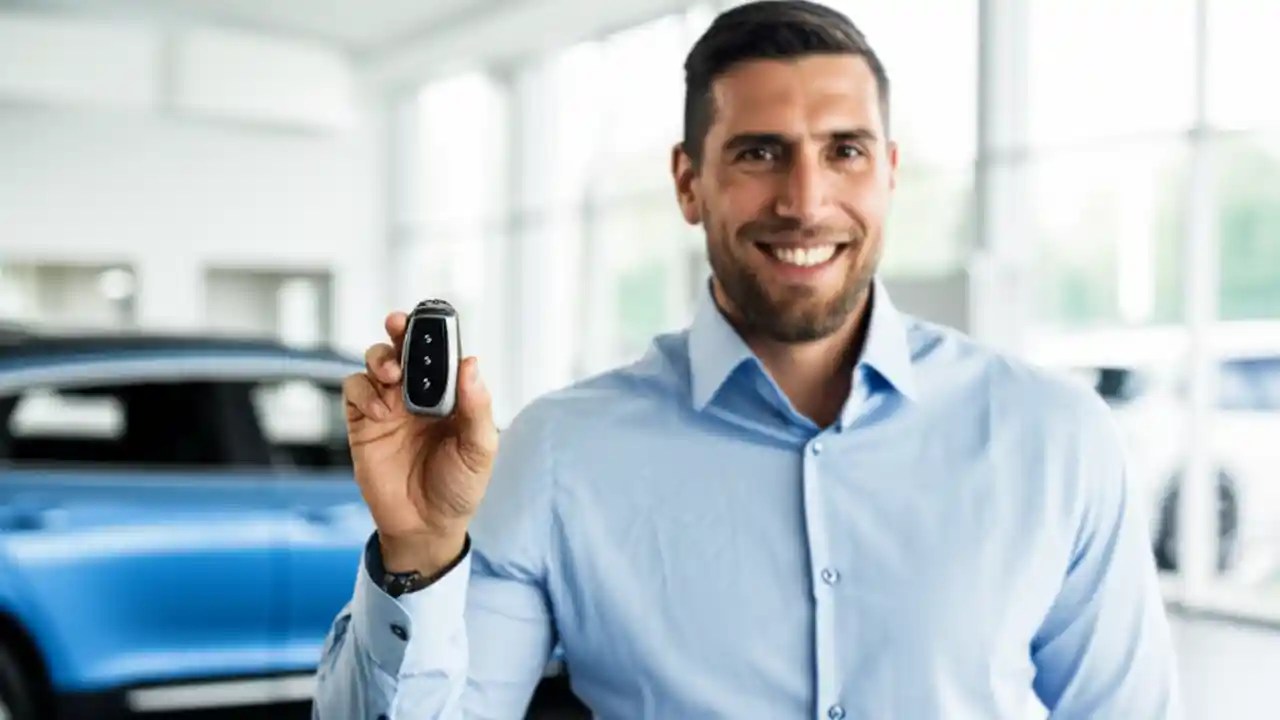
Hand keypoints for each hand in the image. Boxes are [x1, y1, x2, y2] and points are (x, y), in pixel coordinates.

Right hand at [342, 311, 497, 574]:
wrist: (426, 526)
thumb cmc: (459, 487)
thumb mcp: (479, 449)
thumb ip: (477, 407)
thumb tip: (470, 363)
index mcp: (449, 395)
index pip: (440, 353)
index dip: (433, 331)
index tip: (431, 316)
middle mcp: (417, 395)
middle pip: (403, 348)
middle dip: (400, 330)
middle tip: (398, 324)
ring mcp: (388, 407)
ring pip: (375, 362)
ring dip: (380, 358)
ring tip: (392, 376)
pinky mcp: (363, 424)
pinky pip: (355, 391)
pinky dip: (363, 392)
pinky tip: (380, 412)